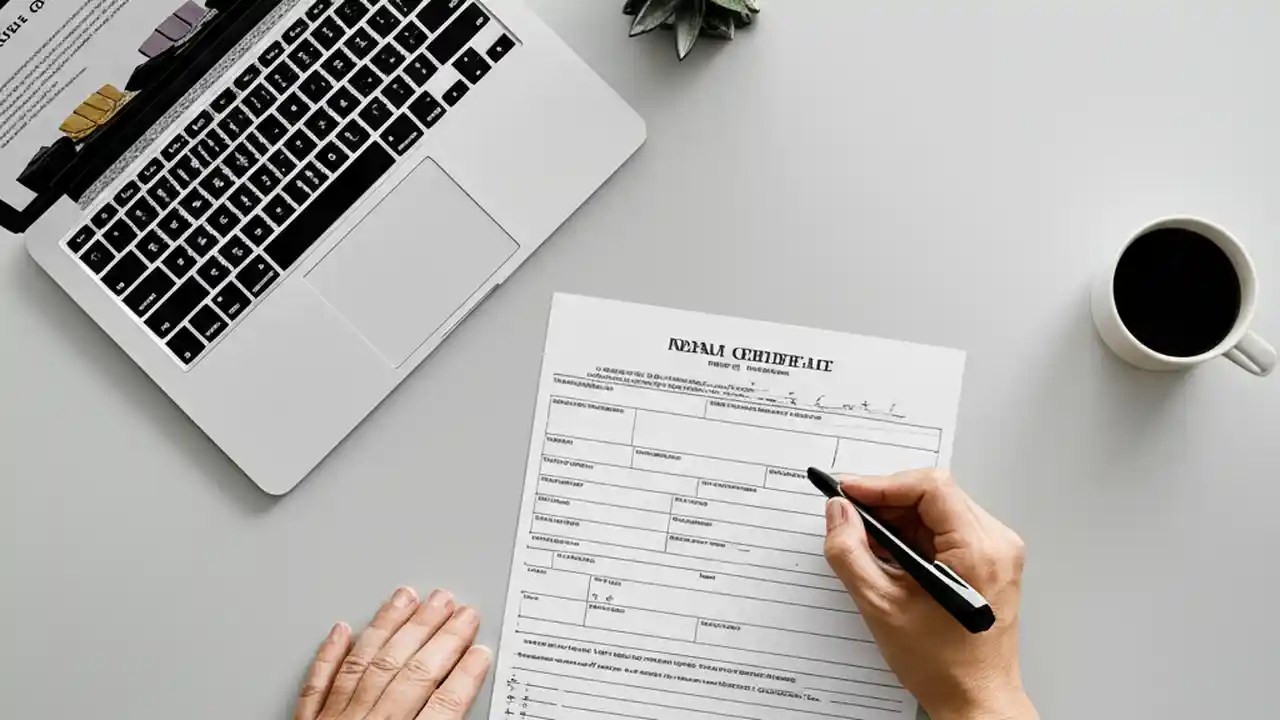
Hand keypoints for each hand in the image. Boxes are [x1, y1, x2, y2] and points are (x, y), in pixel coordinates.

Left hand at [294, 587, 492, 719]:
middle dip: (438, 636)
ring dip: (391, 627)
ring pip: (366, 664)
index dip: (465, 675)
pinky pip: (317, 684)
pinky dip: (330, 655)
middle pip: (410, 672)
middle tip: (457, 607)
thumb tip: (463, 699)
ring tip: (409, 597)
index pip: (442, 704)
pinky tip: (342, 630)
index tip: (481, 651)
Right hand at [822, 470, 1037, 719]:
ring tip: (868, 543)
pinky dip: (913, 534)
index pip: (929, 487)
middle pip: (933, 494)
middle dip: (886, 502)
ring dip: (898, 519)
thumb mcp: (881, 606)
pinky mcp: (987, 561)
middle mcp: (996, 544)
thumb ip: (850, 553)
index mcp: (979, 550)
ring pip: (937, 510)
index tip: (849, 492)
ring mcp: (995, 551)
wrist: (975, 699)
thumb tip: (838, 514)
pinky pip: (945, 529)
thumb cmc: (944, 666)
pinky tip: (891, 556)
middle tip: (849, 516)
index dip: (882, 484)